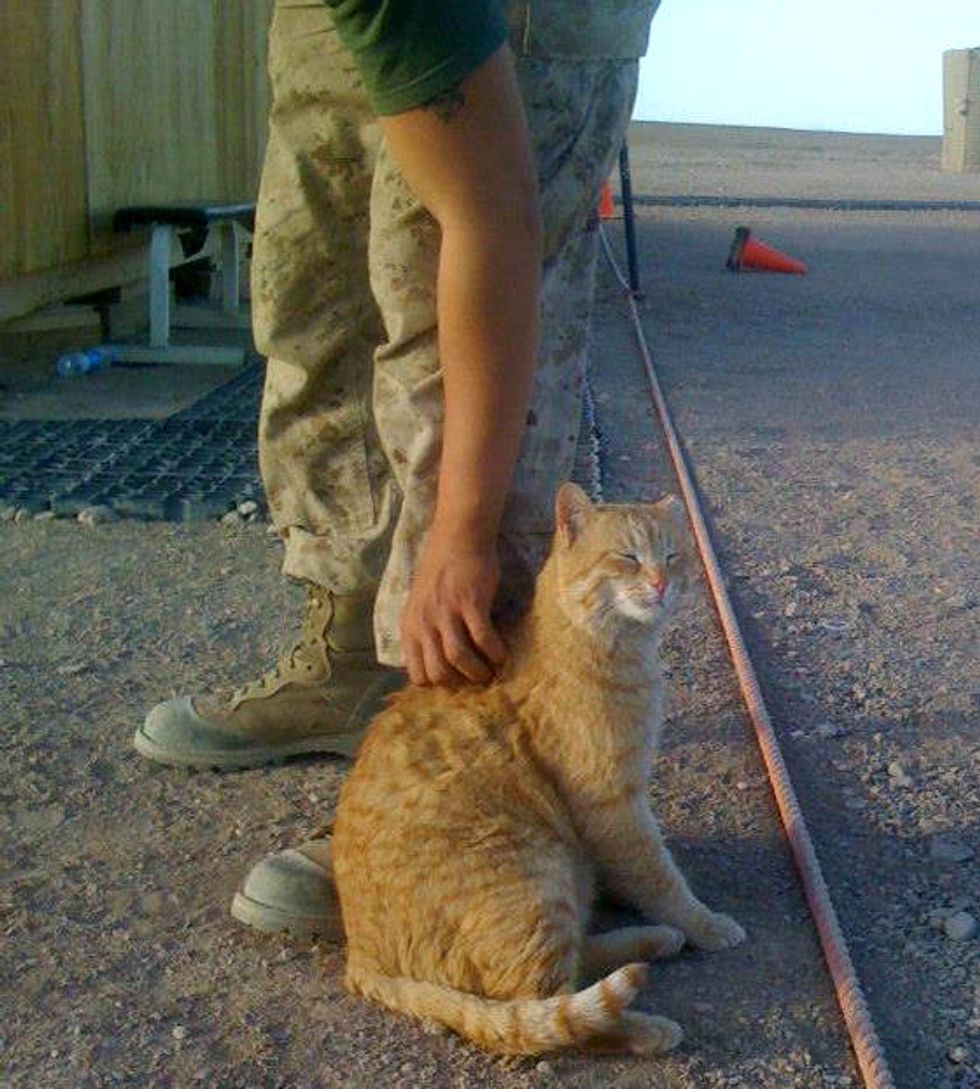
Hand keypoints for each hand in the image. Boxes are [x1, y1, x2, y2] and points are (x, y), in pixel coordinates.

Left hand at [401, 530, 506, 685]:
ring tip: (490, 671)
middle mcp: (425, 622)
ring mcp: (447, 612)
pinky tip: (501, 653)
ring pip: (458, 658)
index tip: (455, 680)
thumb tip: (438, 661)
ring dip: (478, 671)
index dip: (437, 683)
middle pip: (438, 672)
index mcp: (410, 626)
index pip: (416, 673)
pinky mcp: (470, 602)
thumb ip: (425, 631)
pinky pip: (483, 638)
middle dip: (460, 683)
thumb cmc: (442, 571)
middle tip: (475, 678)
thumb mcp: (421, 604)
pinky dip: (494, 651)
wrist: (458, 537)